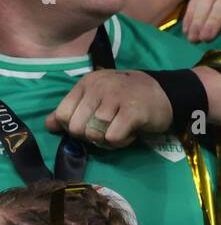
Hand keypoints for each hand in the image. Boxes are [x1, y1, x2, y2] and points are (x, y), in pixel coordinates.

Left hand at [45, 71, 172, 148]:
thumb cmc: (129, 97)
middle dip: (90, 136)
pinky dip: (121, 142)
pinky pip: (113, 137)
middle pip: (78, 126)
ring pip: (95, 133)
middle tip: (107, 131)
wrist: (168, 92)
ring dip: (107, 140)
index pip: (63, 113)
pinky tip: (130, 133)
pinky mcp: (133, 111)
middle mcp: (99, 87)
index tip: (91, 126)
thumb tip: (48, 125)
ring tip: (120, 131)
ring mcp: (117, 98)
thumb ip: (74, 109)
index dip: (73, 127)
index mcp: (87, 83)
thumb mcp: (98, 97)